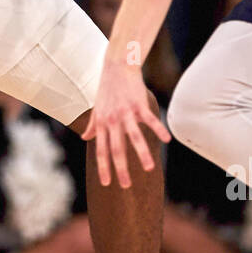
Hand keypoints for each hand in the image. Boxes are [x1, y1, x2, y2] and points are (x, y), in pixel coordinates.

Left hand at [81, 59, 169, 188]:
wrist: (116, 66)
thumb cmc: (106, 89)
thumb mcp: (96, 109)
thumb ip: (92, 125)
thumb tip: (84, 138)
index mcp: (102, 124)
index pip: (102, 150)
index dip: (103, 167)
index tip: (107, 183)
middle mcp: (112, 121)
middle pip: (117, 149)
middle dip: (121, 169)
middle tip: (126, 186)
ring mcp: (126, 113)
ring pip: (134, 137)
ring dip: (141, 154)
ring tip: (149, 169)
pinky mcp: (139, 104)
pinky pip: (150, 120)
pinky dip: (158, 129)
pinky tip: (167, 140)